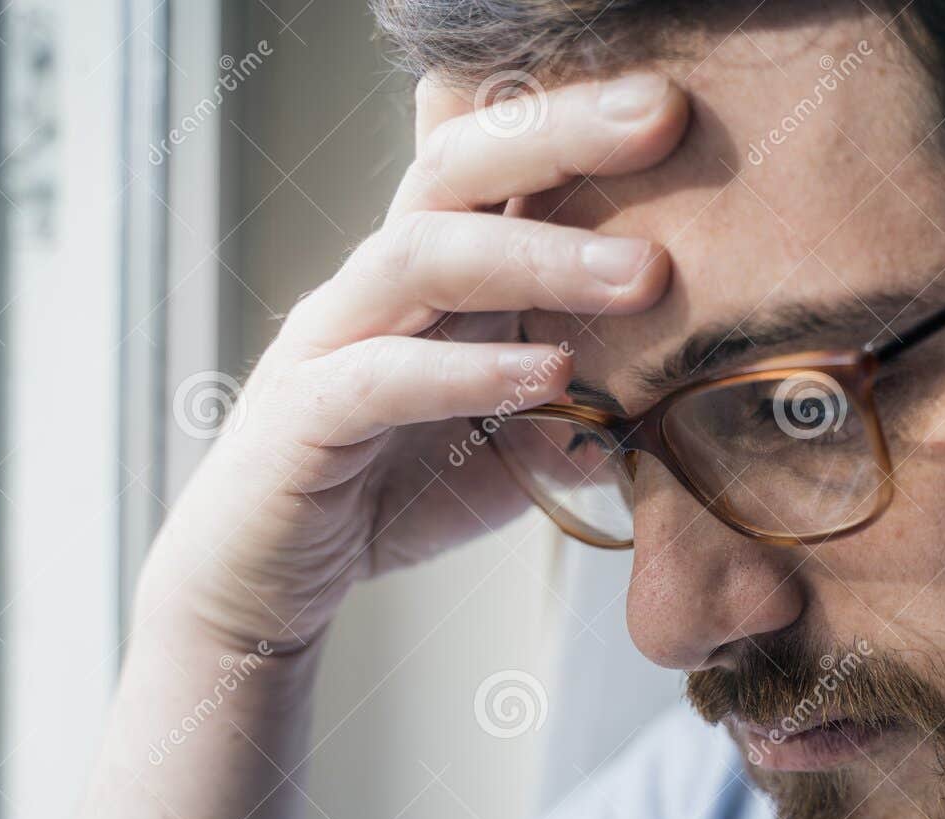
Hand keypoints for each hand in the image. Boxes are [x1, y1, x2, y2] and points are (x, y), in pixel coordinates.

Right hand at [135, 73, 687, 651]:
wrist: (266, 584)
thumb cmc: (389, 495)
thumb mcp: (510, 447)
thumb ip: (578, 407)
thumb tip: (674, 395)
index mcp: (433, 275)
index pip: (496, 166)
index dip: (575, 124)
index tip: (677, 108)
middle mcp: (378, 283)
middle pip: (455, 166)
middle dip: (561, 132)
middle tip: (665, 115)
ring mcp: (332, 337)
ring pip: (423, 255)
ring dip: (540, 256)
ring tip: (644, 275)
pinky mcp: (303, 413)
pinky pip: (384, 374)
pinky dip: (473, 371)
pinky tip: (553, 373)